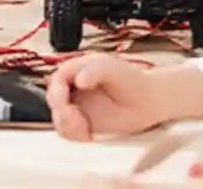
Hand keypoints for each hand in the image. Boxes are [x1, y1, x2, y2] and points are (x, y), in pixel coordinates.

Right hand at [47, 54, 192, 140]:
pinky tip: (87, 134)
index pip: (58, 77)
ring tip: (83, 129)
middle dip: (61, 111)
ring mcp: (77, 104)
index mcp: (79, 67)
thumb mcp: (114, 70)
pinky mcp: (81, 121)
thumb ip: (95, 70)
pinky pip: (68, 130)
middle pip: (54, 99)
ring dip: (67, 125)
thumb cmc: (133, 81)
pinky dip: (74, 135)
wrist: (149, 102)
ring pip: (58, 117)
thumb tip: (79, 79)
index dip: (57, 89)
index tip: (63, 100)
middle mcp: (75, 85)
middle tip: (75, 119)